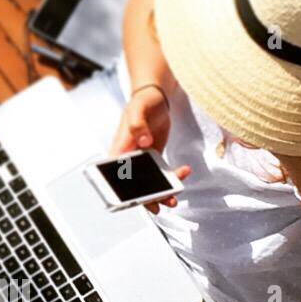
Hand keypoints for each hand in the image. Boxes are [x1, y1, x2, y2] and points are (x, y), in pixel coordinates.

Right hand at [110, 85, 187, 210]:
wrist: (156, 97)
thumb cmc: (142, 101)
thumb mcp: (137, 109)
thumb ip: (137, 124)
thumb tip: (144, 141)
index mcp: (119, 150)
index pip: (116, 176)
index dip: (123, 192)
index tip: (134, 201)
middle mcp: (129, 158)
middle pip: (134, 186)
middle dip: (147, 199)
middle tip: (160, 204)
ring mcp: (142, 159)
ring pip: (149, 183)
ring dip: (161, 193)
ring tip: (174, 199)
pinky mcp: (154, 157)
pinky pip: (162, 173)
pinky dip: (173, 177)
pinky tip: (184, 171)